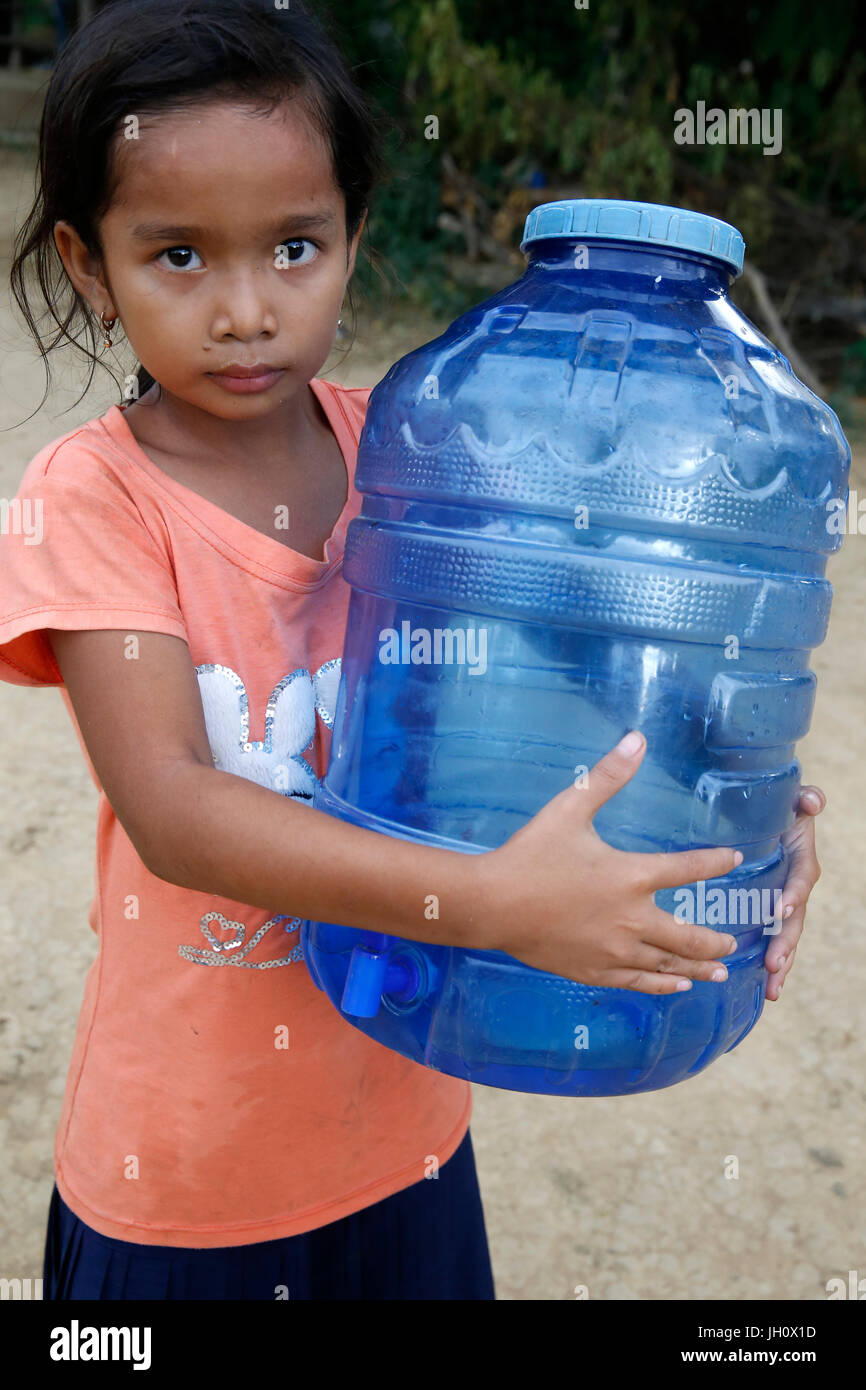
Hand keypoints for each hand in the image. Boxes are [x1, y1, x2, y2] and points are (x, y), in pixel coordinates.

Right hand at [477, 730, 740, 994]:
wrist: (493, 904)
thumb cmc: (531, 854)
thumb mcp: (569, 808)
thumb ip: (607, 776)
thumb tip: (637, 738)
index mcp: (632, 877)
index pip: (690, 869)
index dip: (716, 863)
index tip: (735, 860)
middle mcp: (633, 920)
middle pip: (690, 937)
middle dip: (716, 942)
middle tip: (733, 945)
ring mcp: (615, 951)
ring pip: (669, 966)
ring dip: (699, 969)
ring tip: (719, 974)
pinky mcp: (594, 970)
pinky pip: (639, 982)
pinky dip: (663, 986)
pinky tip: (675, 986)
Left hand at [764, 784, 825, 1000]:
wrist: (762, 817)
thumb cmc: (777, 808)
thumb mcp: (792, 800)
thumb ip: (806, 798)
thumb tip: (812, 800)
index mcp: (800, 862)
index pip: (801, 880)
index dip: (793, 895)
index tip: (780, 910)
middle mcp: (794, 888)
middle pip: (794, 921)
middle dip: (786, 945)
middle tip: (774, 965)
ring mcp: (780, 904)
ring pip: (785, 937)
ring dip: (780, 963)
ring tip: (772, 988)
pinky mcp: (764, 913)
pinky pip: (768, 939)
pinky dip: (767, 962)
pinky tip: (760, 987)